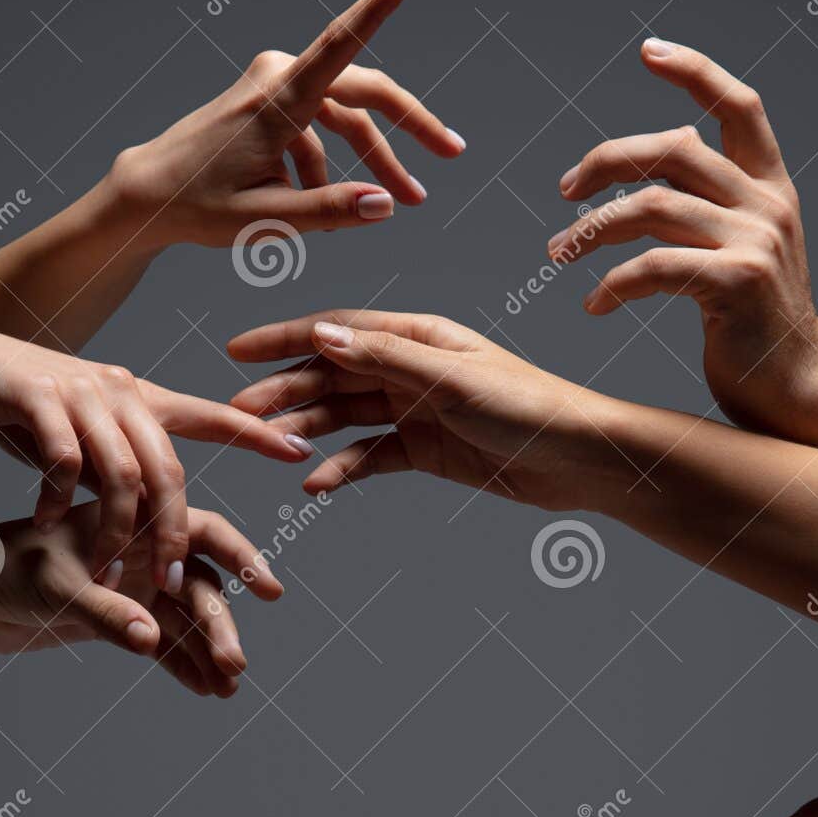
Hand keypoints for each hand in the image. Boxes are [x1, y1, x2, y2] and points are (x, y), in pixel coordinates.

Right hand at [0, 321, 299, 587]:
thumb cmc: (36, 414)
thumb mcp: (93, 440)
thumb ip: (129, 471)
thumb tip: (160, 516)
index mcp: (144, 400)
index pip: (213, 417)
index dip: (258, 434)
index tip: (301, 452)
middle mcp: (123, 392)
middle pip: (168, 471)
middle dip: (173, 534)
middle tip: (171, 582)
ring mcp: (81, 392)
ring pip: (119, 475)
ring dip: (114, 534)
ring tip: (105, 576)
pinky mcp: (36, 396)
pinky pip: (62, 461)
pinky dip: (58, 501)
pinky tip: (45, 523)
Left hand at [0, 499, 280, 696]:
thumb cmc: (10, 570)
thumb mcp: (56, 588)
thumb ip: (106, 614)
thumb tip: (152, 640)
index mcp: (135, 518)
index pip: (203, 531)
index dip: (242, 558)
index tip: (269, 592)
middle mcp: (144, 549)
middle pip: (199, 585)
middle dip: (220, 626)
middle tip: (234, 664)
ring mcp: (136, 585)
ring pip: (187, 619)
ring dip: (208, 651)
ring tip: (227, 688)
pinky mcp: (125, 618)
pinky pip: (166, 643)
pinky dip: (184, 665)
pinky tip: (205, 690)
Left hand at [111, 0, 463, 249]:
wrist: (149, 193)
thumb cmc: (199, 206)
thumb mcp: (269, 219)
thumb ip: (331, 210)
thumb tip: (386, 205)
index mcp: (277, 102)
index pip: (339, 46)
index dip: (377, 7)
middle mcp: (277, 79)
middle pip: (362, 93)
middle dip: (409, 128)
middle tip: (452, 153)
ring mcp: (272, 85)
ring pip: (344, 117)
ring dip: (372, 160)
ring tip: (400, 202)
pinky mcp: (268, 100)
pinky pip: (318, 128)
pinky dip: (330, 165)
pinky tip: (328, 203)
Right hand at [228, 310, 605, 510]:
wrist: (580, 459)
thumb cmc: (528, 405)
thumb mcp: (452, 379)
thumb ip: (386, 360)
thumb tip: (323, 337)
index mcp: (418, 336)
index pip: (338, 331)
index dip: (286, 339)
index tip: (238, 350)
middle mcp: (412, 368)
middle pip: (333, 376)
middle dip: (285, 391)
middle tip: (238, 412)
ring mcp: (416, 410)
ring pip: (346, 417)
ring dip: (307, 430)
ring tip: (269, 447)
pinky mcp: (426, 451)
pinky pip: (371, 457)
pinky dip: (343, 469)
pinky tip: (316, 484)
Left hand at [550, 39, 817, 437]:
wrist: (799, 383)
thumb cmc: (757, 322)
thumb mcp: (744, 246)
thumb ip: (715, 200)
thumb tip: (675, 151)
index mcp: (769, 186)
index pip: (737, 106)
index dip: (694, 70)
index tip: (648, 50)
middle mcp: (766, 204)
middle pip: (672, 150)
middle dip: (606, 162)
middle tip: (563, 191)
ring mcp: (754, 241)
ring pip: (652, 206)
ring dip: (592, 229)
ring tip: (558, 253)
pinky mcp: (736, 283)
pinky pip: (653, 268)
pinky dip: (611, 284)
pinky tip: (593, 305)